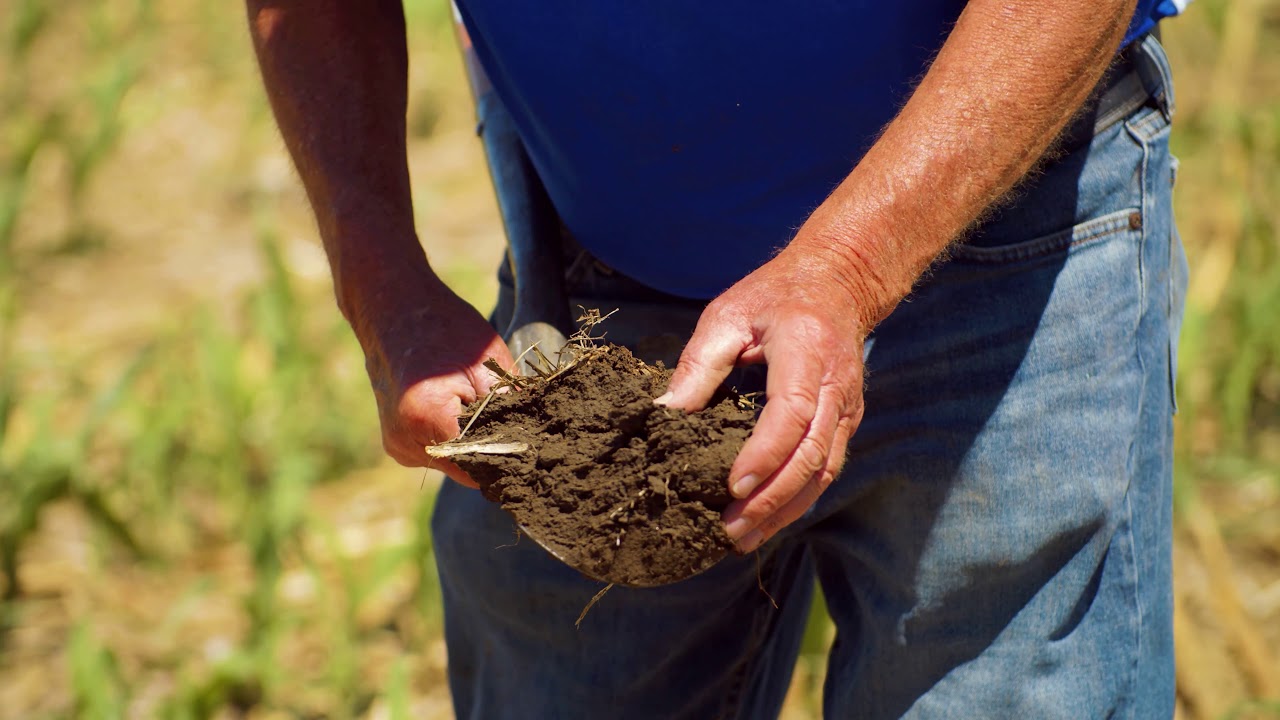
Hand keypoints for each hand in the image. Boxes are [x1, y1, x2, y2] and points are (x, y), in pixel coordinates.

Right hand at [357, 274, 514, 487]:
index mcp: (426, 419)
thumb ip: (509, 412)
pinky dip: (453, 436)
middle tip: (507, 417)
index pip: (479, 466)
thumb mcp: (490, 364)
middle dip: (490, 448)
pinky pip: (437, 452)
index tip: (527, 443)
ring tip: (474, 402)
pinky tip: (457, 406)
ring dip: (471, 442)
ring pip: (452, 462)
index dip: (506, 457)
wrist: (394, 308)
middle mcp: (405, 441)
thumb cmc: (445, 327)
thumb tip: (530, 444)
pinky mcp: (396, 442)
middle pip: (465, 467)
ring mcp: (397, 445)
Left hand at [657, 247, 872, 552]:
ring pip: (823, 472)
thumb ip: (699, 364)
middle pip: (811, 456)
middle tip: (730, 530)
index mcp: (806, 351)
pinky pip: (826, 468)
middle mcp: (836, 386)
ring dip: (785, 510)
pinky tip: (767, 520)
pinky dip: (798, 499)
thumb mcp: (729, 315)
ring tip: (744, 538)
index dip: (763, 455)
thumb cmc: (776, 297)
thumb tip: (664, 412)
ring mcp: (847, 408)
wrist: (840, 282)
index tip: (731, 486)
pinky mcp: (845, 422)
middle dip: (771, 499)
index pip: (791, 414)